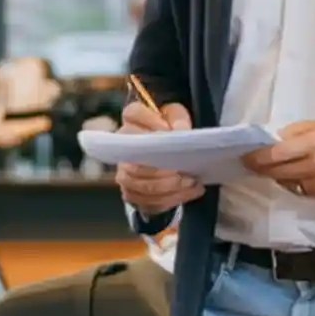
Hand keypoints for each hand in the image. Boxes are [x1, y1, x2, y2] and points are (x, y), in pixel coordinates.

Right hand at [114, 100, 203, 215]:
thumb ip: (179, 120)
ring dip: (168, 186)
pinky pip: (145, 202)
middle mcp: (122, 146)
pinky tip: (189, 191)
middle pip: (135, 162)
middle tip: (186, 170)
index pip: (132, 113)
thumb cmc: (172, 131)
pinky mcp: (131, 193)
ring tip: (192, 182)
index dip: (150, 122)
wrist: (167, 154)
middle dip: (163, 169)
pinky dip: (170, 199)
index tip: (169, 132)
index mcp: (133, 121)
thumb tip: (180, 131)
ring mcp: (123, 172)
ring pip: (139, 185)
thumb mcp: (178, 118)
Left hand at [241, 121, 314, 198]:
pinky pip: (296, 189)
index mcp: (313, 143)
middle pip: (278, 170)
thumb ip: (291, 134)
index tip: (245, 156)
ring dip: (273, 174)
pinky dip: (288, 181)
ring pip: (284, 181)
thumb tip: (267, 143)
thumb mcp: (314, 126)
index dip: (258, 157)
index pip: (277, 153)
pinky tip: (287, 174)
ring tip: (265, 167)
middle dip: (260, 167)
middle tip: (248, 163)